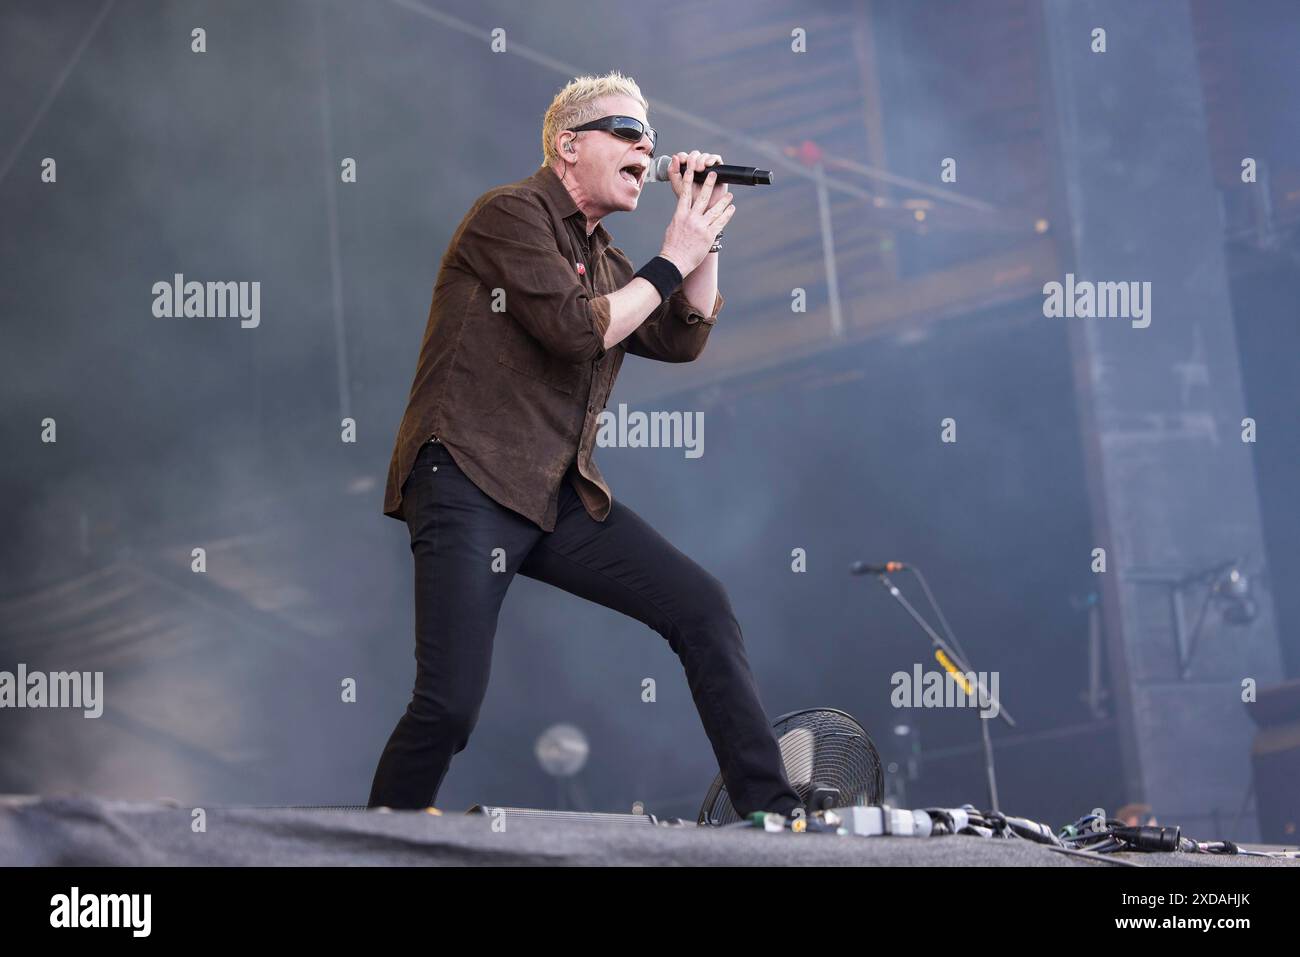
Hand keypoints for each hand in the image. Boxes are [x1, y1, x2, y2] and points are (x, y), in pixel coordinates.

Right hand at [658, 150, 735, 275]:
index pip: (685, 193)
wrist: (674, 261)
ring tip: (730, 195)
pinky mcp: (709, 236)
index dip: (689, 180)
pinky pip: (720, 223)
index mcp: (680, 215)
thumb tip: (684, 212)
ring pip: (715, 210)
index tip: (692, 170)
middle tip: (713, 174)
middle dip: (708, 184)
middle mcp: (691, 219)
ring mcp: (701, 227)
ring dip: (724, 201)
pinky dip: (727, 215)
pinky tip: (731, 209)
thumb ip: (680, 217)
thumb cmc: (672, 247)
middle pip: (702, 197)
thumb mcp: (672, 228)